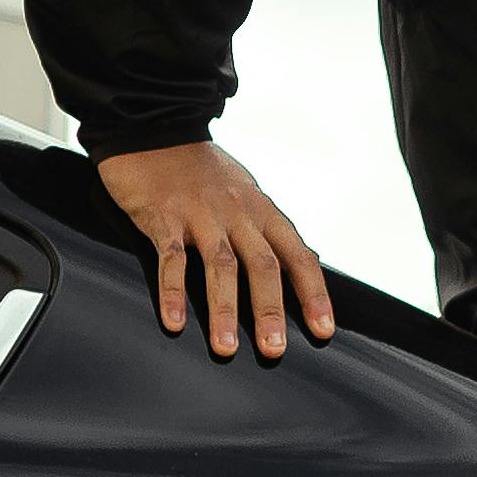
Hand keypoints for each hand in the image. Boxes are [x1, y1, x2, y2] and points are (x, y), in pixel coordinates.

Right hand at [97, 141, 335, 360]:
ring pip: (220, 266)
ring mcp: (200, 214)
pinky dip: (174, 292)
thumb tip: (295, 265)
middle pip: (262, 265)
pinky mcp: (162, 216)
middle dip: (271, 311)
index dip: (313, 293)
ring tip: (225, 348)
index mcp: (261, 210)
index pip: (297, 255)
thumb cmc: (200, 169)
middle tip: (274, 350)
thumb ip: (264, 229)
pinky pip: (171, 259)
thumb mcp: (244, 192)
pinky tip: (175, 321)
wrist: (153, 125)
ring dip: (224, 310)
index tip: (323, 330)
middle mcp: (237, 212)